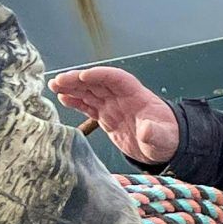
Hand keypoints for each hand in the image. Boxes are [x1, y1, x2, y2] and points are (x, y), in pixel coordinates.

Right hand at [51, 66, 177, 163]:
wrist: (165, 148)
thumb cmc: (168, 139)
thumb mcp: (163, 138)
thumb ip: (154, 133)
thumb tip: (147, 129)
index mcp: (137, 96)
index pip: (116, 78)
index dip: (100, 75)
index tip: (83, 76)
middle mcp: (122, 97)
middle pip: (98, 83)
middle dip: (78, 80)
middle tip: (58, 80)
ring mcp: (113, 106)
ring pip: (90, 92)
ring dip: (72, 87)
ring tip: (54, 86)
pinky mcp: (107, 117)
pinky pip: (89, 106)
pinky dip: (76, 101)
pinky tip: (63, 98)